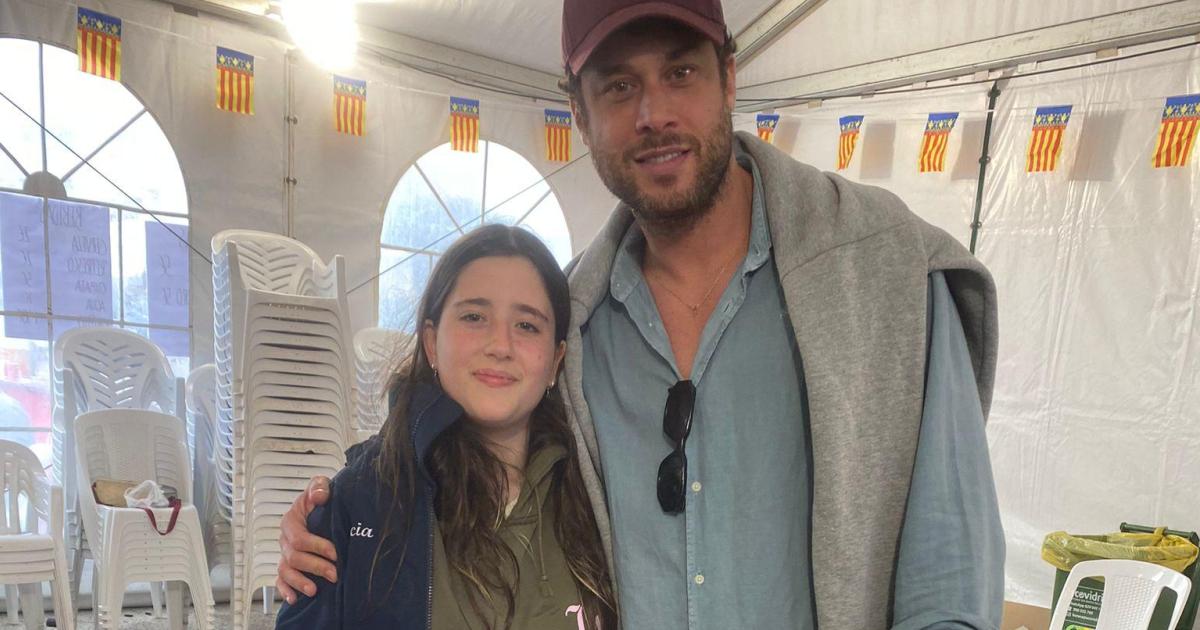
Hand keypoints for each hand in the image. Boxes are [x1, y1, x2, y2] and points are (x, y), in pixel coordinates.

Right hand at [275, 475, 336, 603]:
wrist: (323, 508)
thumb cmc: (320, 498)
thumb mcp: (320, 486)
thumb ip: (319, 487)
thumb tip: (319, 496)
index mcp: (291, 521)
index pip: (300, 538)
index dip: (317, 547)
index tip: (334, 553)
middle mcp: (285, 539)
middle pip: (294, 558)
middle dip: (314, 567)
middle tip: (334, 574)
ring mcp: (285, 554)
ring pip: (286, 571)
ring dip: (299, 582)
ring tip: (314, 591)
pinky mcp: (287, 566)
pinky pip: (280, 581)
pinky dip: (285, 591)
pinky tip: (295, 599)